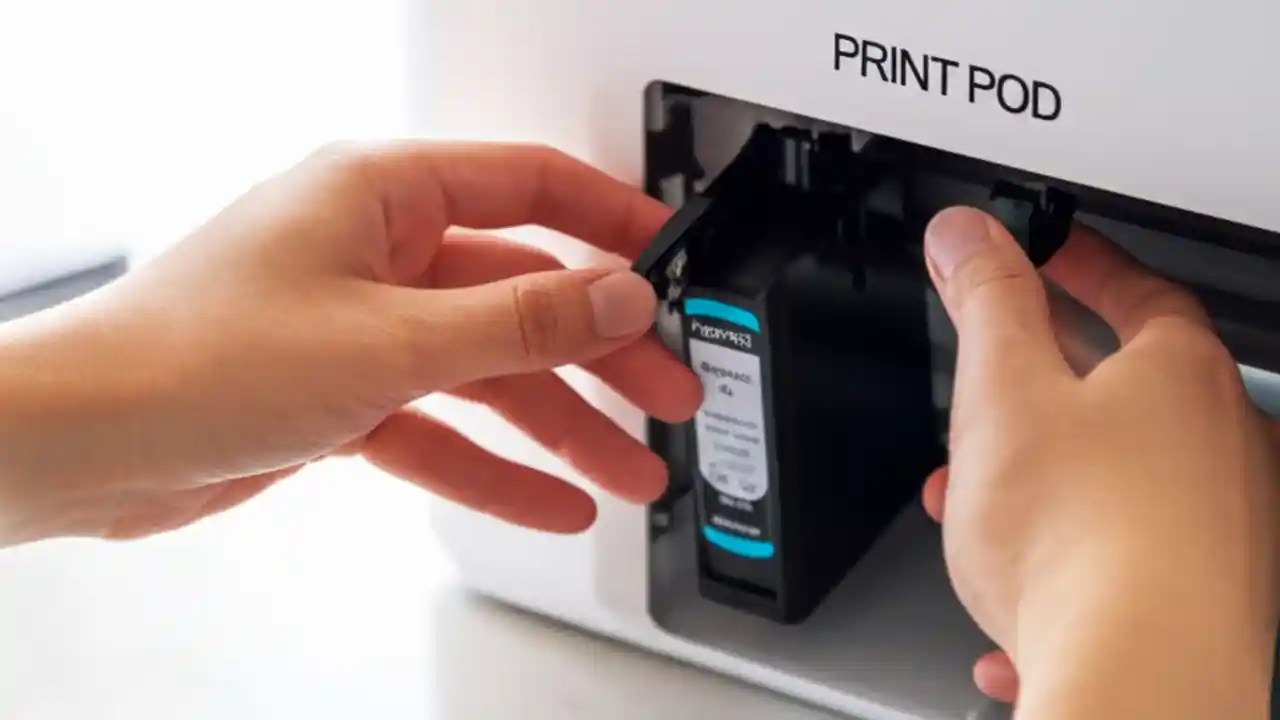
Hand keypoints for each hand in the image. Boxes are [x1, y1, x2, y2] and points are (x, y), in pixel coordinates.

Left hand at [0, 143, 701, 542]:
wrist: (87, 443)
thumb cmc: (196, 357)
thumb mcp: (393, 339)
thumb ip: (520, 320)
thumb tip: (618, 295)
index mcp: (384, 195)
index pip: (531, 186)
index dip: (613, 222)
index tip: (672, 260)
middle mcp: (376, 251)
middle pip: (521, 293)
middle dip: (601, 351)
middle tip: (666, 392)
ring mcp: (361, 325)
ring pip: (487, 369)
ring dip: (559, 423)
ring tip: (625, 468)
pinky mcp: (342, 391)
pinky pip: (440, 424)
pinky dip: (492, 464)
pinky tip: (545, 498)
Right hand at [920, 207, 1278, 716]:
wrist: (1139, 680)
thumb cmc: (1085, 543)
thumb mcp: (1002, 392)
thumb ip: (983, 301)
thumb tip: (967, 237)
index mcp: (1181, 375)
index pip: (1135, 289)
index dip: (1075, 265)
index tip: (1038, 255)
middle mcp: (1223, 444)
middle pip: (1124, 387)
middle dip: (1034, 385)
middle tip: (989, 380)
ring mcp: (1225, 525)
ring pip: (1117, 478)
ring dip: (1039, 478)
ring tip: (974, 505)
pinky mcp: (1209, 596)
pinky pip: (1123, 559)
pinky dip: (1066, 561)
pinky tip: (1018, 598)